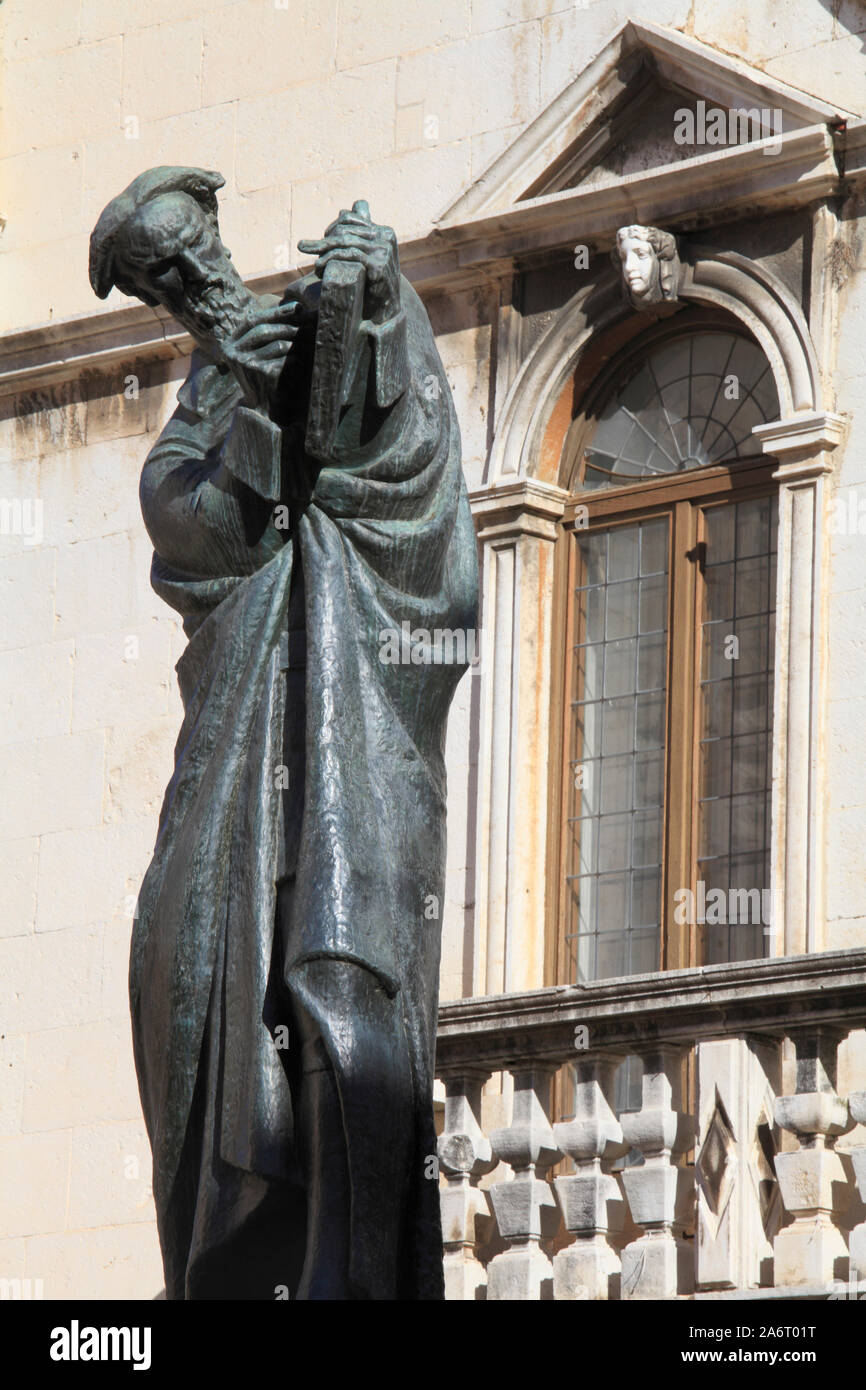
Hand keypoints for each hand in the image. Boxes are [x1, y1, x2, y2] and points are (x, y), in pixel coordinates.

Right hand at [217, 302, 301, 412]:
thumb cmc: (266, 378)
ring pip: (277, 345)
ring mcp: (244, 364)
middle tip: (307, 325)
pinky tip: (300, 365)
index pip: (252, 320)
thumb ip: (268, 333)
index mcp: (229, 344)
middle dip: (288, 327)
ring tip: (306, 345)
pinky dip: (295, 361)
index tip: (297, 308)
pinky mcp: (258, 375)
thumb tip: (296, 308)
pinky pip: (283, 360)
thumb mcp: (260, 353)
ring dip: (296, 344)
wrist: (264, 411)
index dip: (275, 312)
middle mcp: (232, 353)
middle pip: (264, 331)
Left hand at [297, 200, 400, 325]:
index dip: (330, 227)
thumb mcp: (368, 254)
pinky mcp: (378, 265)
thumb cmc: (373, 284)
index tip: (319, 241)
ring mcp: (384, 250)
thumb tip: (343, 211)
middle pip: (345, 230)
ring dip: (322, 250)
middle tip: (304, 248)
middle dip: (322, 241)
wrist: (386, 311)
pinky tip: (319, 267)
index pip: (349, 219)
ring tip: (310, 262)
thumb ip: (359, 233)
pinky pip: (348, 255)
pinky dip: (329, 259)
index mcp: (384, 231)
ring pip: (344, 242)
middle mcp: (386, 237)